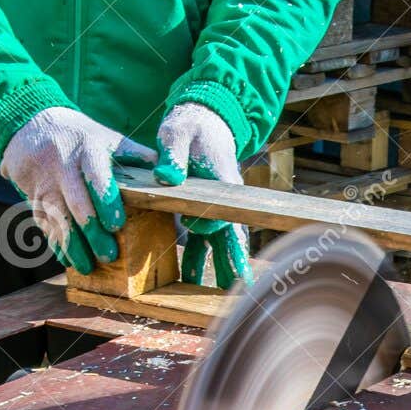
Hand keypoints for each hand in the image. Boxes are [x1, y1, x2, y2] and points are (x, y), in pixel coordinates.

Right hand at [0, 107, 154, 273]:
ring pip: (57, 217)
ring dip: (72, 245)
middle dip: (92, 232)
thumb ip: (137, 157)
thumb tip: (170, 176)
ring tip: (88, 267)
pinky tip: (68, 260)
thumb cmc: (85, 138)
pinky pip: (42, 222)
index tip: (116, 225)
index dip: (105, 201)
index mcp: (89, 150)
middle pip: (76, 203)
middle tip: (109, 255)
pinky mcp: (33, 195)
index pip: (97, 177)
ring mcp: (45, 181)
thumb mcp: (110, 138)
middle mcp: (63, 166)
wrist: (36, 125)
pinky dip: (55, 243)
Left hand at [153, 103, 251, 287]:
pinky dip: (200, 255)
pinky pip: (204, 237)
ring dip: (218, 264)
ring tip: (219, 291)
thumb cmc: (190, 125)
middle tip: (244, 287)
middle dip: (236, 261)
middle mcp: (223, 198)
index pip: (217, 213)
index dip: (207, 225)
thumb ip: (172, 156)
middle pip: (231, 234)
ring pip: (219, 240)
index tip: (195, 230)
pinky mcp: (203, 207)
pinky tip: (190, 275)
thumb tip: (166, 176)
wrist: (204, 119)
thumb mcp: (177, 135)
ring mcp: (215, 205)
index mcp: (220, 182)